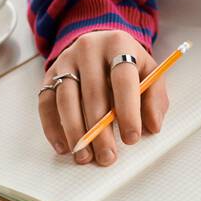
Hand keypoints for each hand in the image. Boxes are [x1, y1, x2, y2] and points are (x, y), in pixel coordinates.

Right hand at [37, 29, 168, 165]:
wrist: (100, 44)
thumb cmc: (128, 64)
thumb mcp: (149, 72)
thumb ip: (154, 98)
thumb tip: (153, 126)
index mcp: (118, 44)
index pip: (122, 78)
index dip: (128, 110)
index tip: (131, 138)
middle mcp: (89, 48)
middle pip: (92, 92)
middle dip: (100, 130)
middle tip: (108, 156)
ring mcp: (66, 60)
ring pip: (66, 99)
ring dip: (75, 132)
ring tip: (86, 156)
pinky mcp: (49, 74)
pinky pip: (46, 103)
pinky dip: (53, 128)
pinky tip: (64, 146)